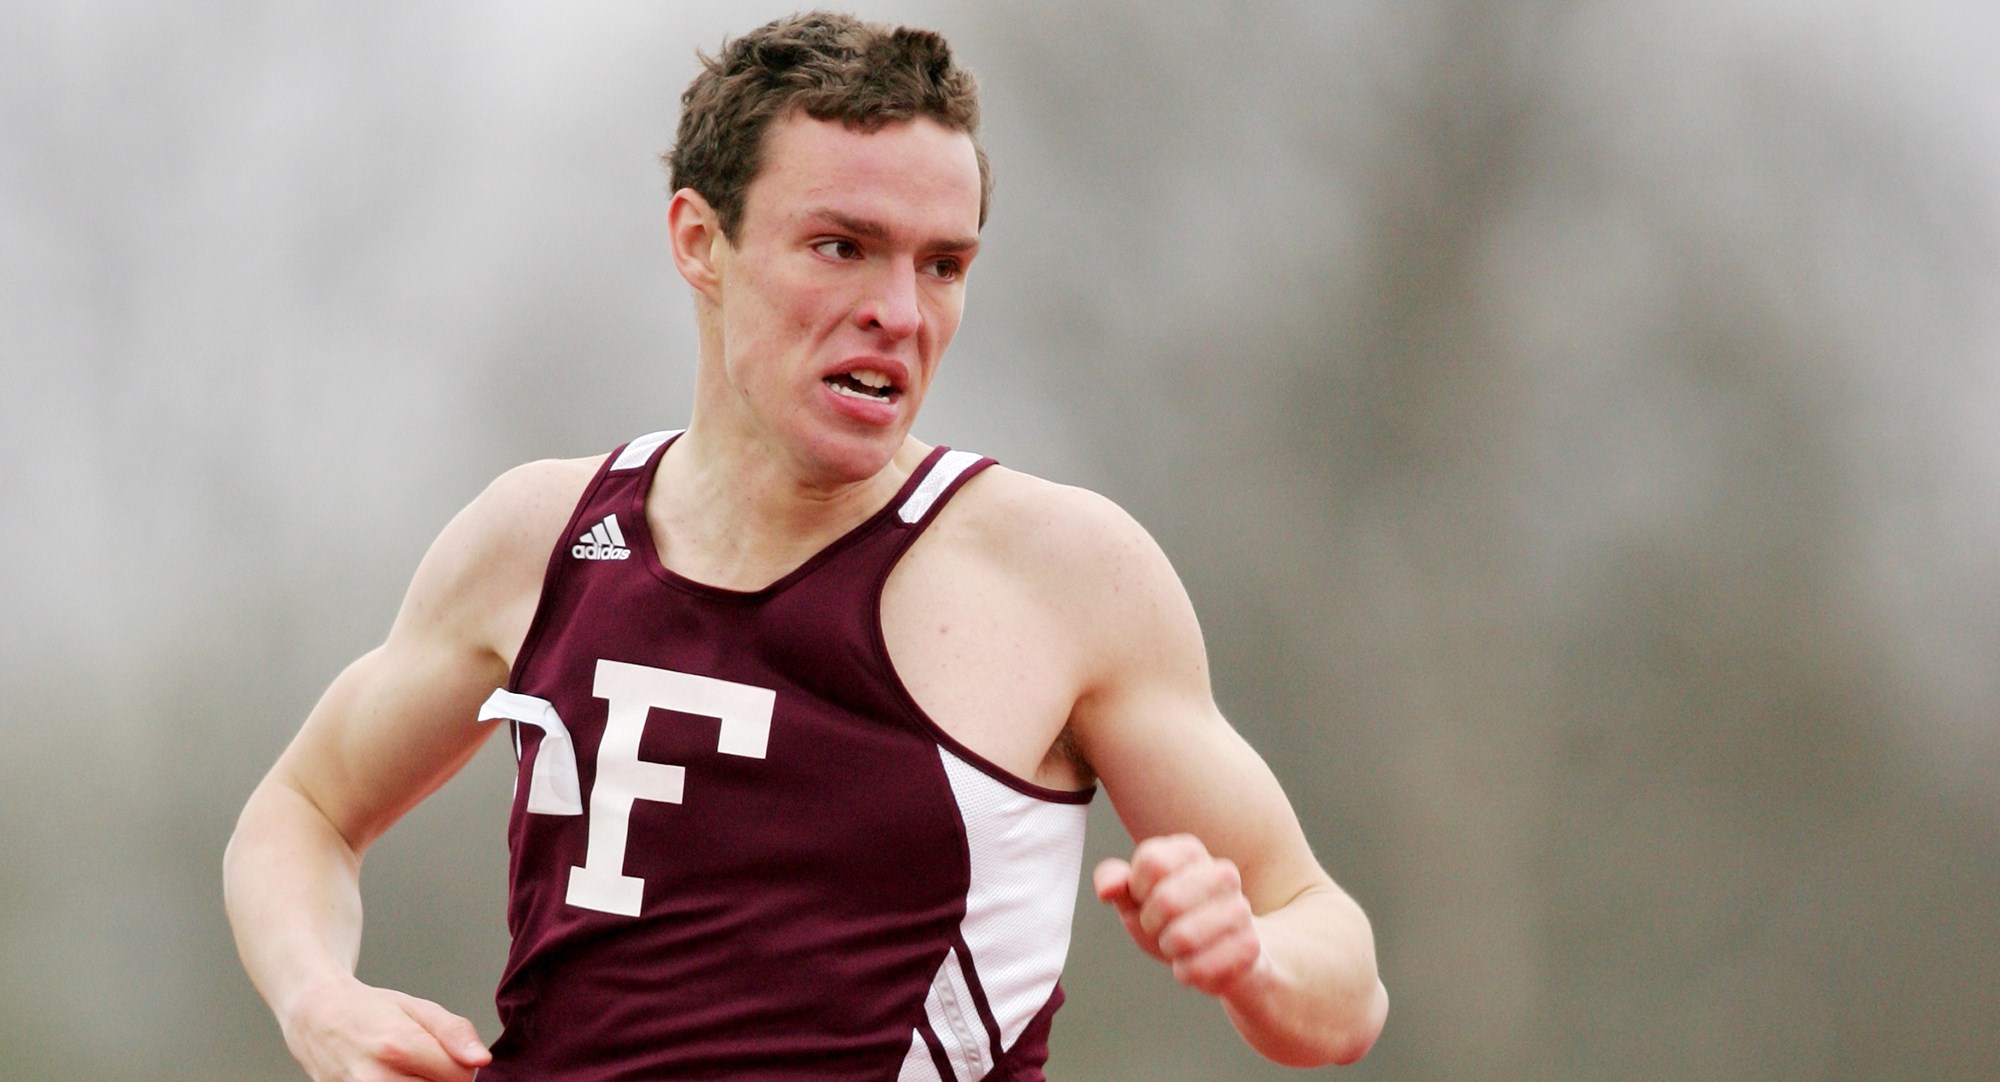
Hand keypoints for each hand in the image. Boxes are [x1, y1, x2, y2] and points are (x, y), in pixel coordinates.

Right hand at [280, 976, 490, 1081]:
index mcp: (399, 1046)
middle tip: (425, 1062)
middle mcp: (376, 1078)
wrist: (316, 1018)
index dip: (462, 1066)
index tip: (448, 1054)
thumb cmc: (371, 1011)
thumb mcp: (419, 1008)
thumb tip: (482, 1060)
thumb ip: (455, 1033)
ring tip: (408, 1071)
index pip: (459, 1076)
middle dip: (442, 1080)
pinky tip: (393, 1078)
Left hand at [1094, 833, 1265, 996]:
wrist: (1223, 953)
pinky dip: (1187, 972)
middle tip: (1161, 929)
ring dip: (1170, 950)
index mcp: (1190, 851)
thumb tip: (1107, 889)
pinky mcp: (1249, 946)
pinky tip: (1196, 964)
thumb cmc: (1173, 919)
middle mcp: (1222, 873)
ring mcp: (1241, 909)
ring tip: (1179, 946)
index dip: (1139, 891)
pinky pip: (1199, 967)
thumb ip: (1115, 882)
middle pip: (1166, 899)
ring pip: (1183, 937)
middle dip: (1152, 924)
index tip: (1147, 900)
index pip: (1151, 862)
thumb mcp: (1137, 898)